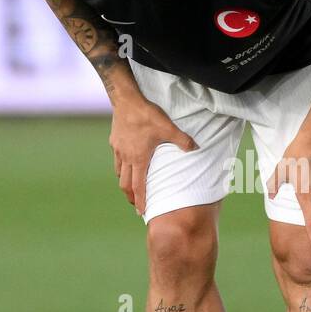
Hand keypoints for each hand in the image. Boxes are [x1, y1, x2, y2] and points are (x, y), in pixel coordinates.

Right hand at [110, 100, 197, 214]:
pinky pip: (117, 160)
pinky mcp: (114, 142)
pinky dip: (122, 168)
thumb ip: (183, 140)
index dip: (140, 201)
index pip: (138, 186)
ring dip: (125, 183)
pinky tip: (128, 165)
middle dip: (131, 197)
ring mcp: (118, 150)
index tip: (142, 212)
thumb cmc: (146, 115)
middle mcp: (126, 157)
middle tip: (136, 205)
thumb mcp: (168, 127)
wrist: (125, 99)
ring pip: (120, 173)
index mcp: (139, 158)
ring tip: (131, 188)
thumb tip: (196, 149)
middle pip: (125, 185)